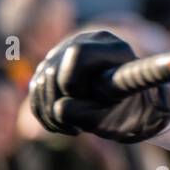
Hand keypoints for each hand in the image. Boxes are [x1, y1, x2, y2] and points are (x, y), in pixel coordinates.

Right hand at [29, 30, 169, 142]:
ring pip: (40, 81)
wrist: (134, 108)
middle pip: (52, 70)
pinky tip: (64, 124)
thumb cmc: (133, 112)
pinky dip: (44, 112)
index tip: (87, 99)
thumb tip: (60, 108)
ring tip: (75, 127)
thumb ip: (91, 114)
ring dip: (51, 112)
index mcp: (114, 48)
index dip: (73, 81)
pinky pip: (35, 90)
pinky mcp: (53, 65)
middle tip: (82, 123)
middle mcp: (88, 42)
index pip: (77, 53)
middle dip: (61, 103)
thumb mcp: (121, 116)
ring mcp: (69, 51)